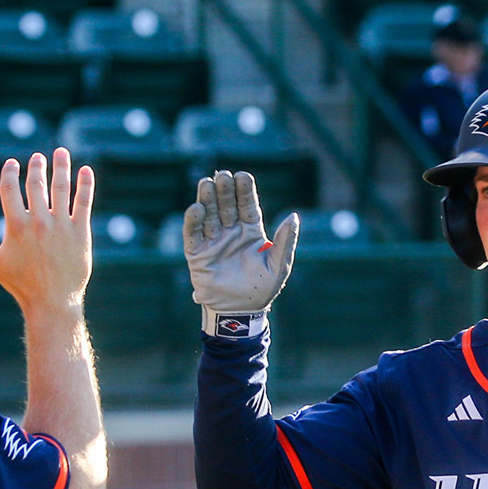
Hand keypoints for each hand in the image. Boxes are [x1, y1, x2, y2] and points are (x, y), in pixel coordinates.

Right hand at [0, 148, 93, 316]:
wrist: (53, 302)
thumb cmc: (21, 283)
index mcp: (16, 226)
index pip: (10, 189)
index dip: (9, 173)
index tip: (12, 164)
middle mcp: (39, 222)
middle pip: (36, 184)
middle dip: (36, 166)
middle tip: (38, 157)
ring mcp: (61, 226)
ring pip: (61, 188)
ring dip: (61, 167)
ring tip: (60, 152)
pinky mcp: (81, 232)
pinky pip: (84, 202)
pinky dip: (86, 184)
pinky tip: (86, 170)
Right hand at [182, 170, 299, 318]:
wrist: (240, 313)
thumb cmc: (261, 290)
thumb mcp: (279, 265)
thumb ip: (285, 241)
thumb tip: (294, 216)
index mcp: (251, 232)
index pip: (247, 206)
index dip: (245, 192)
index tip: (243, 176)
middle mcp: (231, 233)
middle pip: (226, 206)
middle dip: (224, 191)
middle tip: (223, 175)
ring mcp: (213, 242)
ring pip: (209, 215)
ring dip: (207, 199)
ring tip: (207, 183)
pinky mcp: (197, 253)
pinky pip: (193, 234)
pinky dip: (193, 220)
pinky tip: (196, 208)